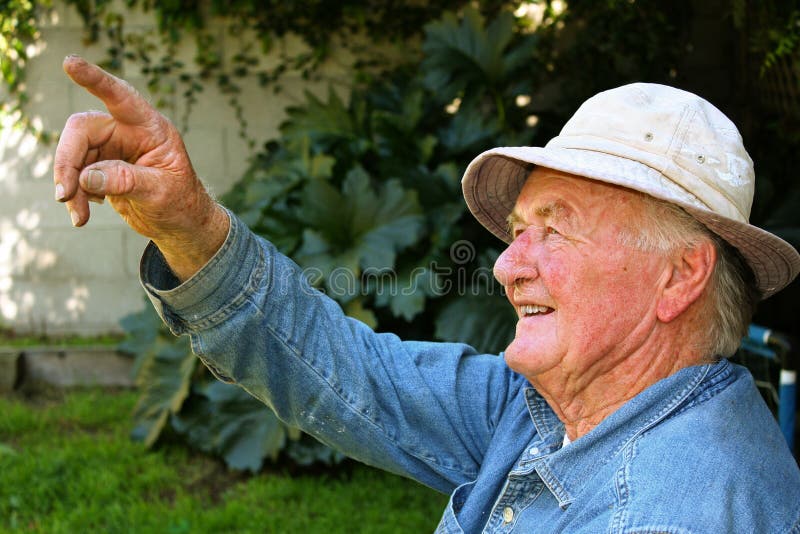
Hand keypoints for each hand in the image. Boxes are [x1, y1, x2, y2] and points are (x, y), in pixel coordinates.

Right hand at [54, 56, 228, 280]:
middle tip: (65, 196)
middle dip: (68, 162)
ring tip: (79, 217)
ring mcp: (112, 148)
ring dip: (69, 186)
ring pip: (73, 155)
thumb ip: (126, 181)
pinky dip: (74, 195)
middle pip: (82, 130)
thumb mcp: (160, 192)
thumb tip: (86, 177)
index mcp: (151, 128)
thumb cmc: (181, 203)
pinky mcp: (100, 167)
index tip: (70, 63)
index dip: (96, 80)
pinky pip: (75, 174)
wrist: (181, 224)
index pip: (121, 97)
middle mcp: (128, 132)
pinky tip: (84, 214)